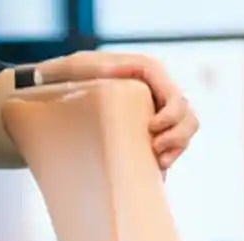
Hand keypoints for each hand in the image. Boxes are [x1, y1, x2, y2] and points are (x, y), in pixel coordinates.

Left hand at [39, 50, 198, 170]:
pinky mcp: (154, 130)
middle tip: (155, 149)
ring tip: (159, 161)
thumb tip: (90, 76)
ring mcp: (158, 111)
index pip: (174, 93)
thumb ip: (77, 69)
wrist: (57, 95)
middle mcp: (157, 90)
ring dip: (178, 147)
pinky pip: (175, 144)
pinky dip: (171, 156)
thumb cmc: (65, 77)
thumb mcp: (71, 69)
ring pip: (186, 130)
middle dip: (178, 135)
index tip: (152, 127)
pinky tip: (156, 168)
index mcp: (146, 72)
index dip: (172, 113)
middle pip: (186, 115)